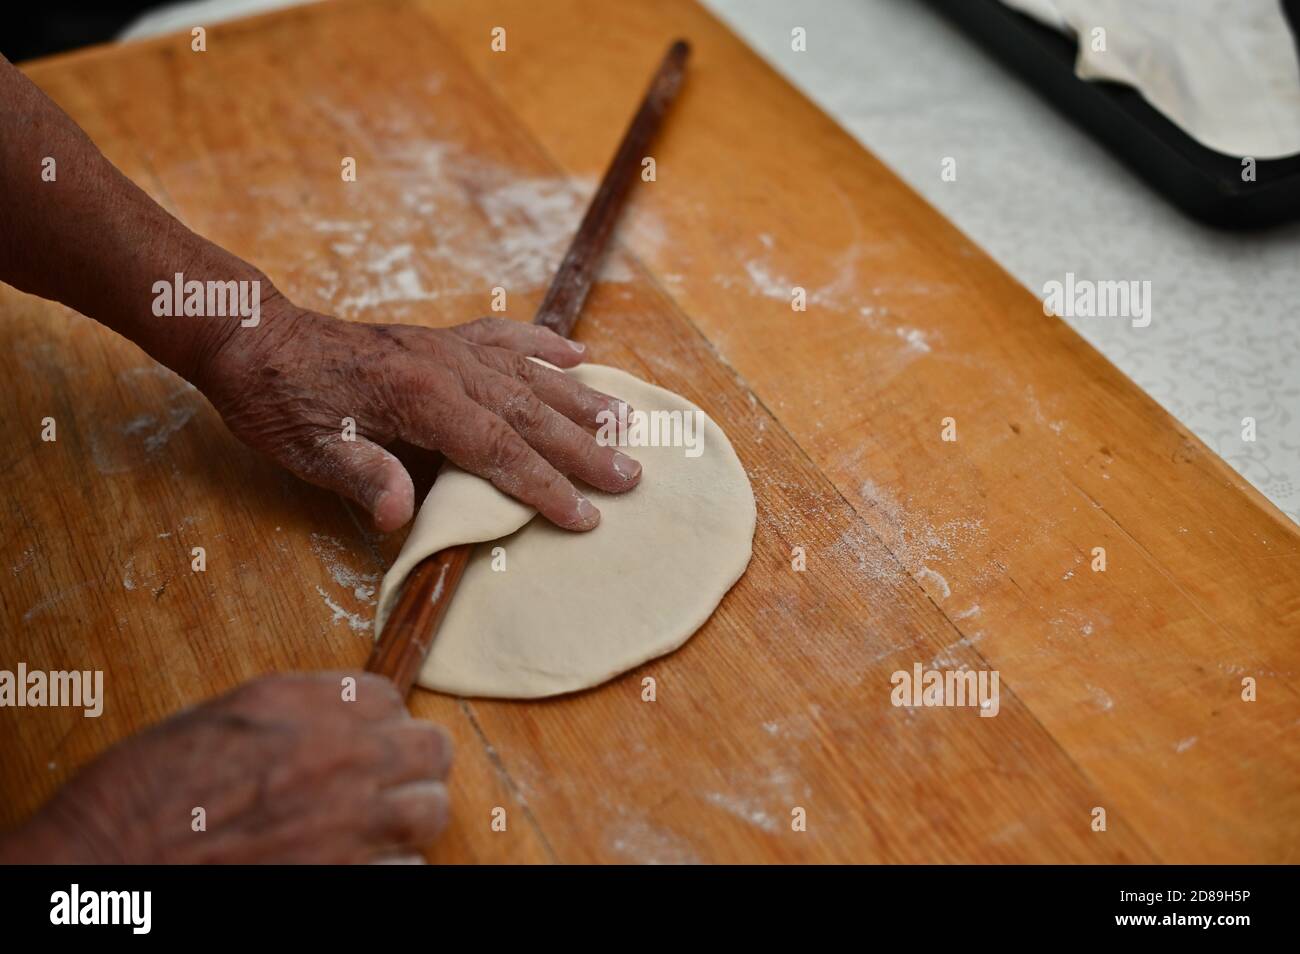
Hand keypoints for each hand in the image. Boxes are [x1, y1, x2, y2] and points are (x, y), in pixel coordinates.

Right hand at [0, 673, 451, 863]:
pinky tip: (357, 868)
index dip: (380, 723)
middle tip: (391, 784)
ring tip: (382, 832)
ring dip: (411, 819)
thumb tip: (328, 718)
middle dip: (413, 765)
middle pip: (429, 748)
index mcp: (296, 704)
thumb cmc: (134, 799)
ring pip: (430, 810)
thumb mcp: (210, 721)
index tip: (369, 742)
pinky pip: (407, 869)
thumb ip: (283, 714)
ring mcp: (346, 819)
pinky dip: (390, 870)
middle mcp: (334, 753)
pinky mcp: (346, 876)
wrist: (102, 866)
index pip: (388, 697)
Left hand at [197, 301, 641, 531]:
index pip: (497, 449)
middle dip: (583, 448)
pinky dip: (544, 345)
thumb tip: (401, 516)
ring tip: (626, 424)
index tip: (583, 517)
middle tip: (631, 476)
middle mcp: (446, 365)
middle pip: (530, 412)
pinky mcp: (442, 338)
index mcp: (418, 397)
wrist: (256, 339)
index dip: (543, 486)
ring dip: (579, 401)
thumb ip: (362, 476)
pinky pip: (506, 337)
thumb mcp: (308, 449)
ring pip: (530, 374)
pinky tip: (578, 354)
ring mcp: (448, 347)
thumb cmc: (280, 402)